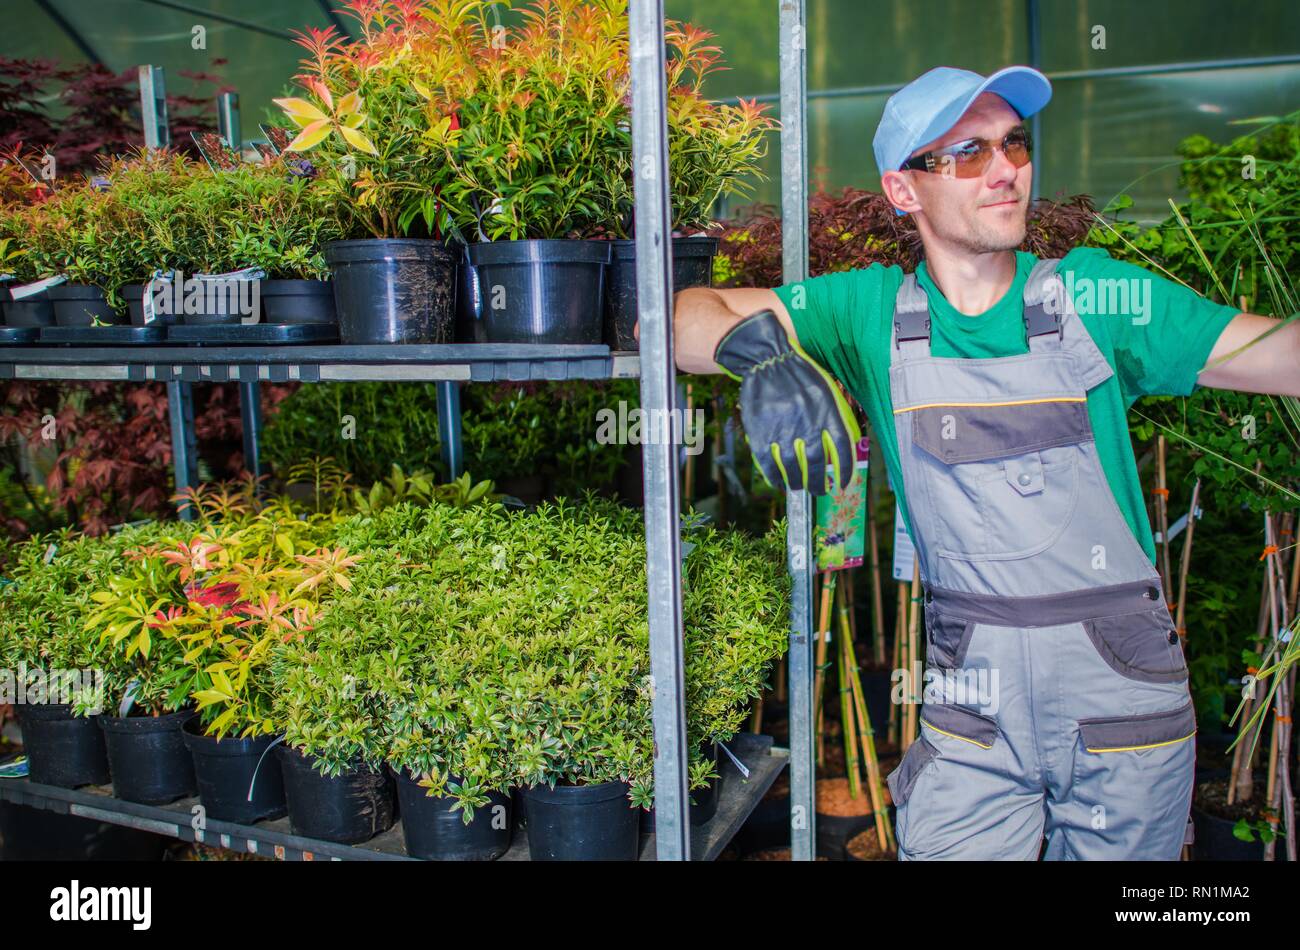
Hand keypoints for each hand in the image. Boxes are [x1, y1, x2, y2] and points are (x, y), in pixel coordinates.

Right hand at [714, 309, 860, 494]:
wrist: (766, 359)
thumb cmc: (798, 374)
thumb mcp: (825, 388)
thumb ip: (834, 414)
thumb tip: (845, 441)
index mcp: (827, 412)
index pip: (842, 449)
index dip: (844, 471)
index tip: (843, 484)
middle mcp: (806, 423)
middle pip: (816, 464)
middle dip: (819, 484)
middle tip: (819, 491)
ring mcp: (782, 430)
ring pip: (792, 468)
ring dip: (796, 483)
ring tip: (798, 488)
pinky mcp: (760, 432)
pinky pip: (769, 463)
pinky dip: (774, 477)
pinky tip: (778, 482)